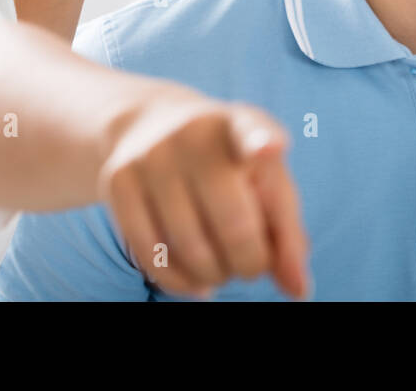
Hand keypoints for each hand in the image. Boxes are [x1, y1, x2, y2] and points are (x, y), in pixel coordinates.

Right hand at [96, 82, 311, 299]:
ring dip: (217, 276)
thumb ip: (286, 232)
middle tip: (252, 266)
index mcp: (241, 124)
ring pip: (191, 248)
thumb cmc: (227, 165)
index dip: (262, 141)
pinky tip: (197, 282)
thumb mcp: (263, 179)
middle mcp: (194, 133)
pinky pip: (152, 256)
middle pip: (233, 222)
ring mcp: (151, 155)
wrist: (150, 124)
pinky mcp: (117, 182)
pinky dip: (181, 283)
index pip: (253, 130)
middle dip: (251, 262)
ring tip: (223, 270)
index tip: (271, 148)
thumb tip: (298, 290)